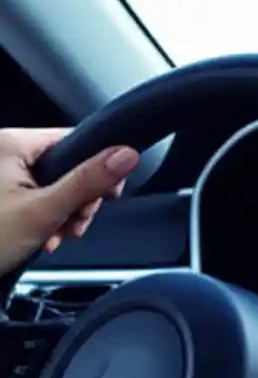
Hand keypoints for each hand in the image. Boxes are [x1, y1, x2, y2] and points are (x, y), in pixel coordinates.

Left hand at [0, 128, 138, 273]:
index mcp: (10, 143)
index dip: (98, 169)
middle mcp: (2, 151)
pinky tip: (42, 235)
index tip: (106, 197)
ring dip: (62, 214)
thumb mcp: (45, 211)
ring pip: (51, 185)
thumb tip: (126, 155)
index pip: (73, 141)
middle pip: (64, 166)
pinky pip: (32, 195)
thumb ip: (88, 182)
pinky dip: (44, 216)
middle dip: (77, 201)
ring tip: (54, 236)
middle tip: (73, 226)